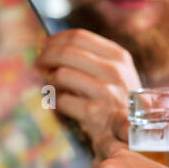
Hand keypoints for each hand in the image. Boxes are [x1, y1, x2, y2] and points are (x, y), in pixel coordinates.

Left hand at [34, 29, 140, 153]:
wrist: (131, 130)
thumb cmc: (116, 97)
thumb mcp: (114, 71)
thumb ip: (90, 56)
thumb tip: (48, 44)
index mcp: (118, 56)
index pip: (79, 36)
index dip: (56, 40)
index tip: (44, 46)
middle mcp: (114, 71)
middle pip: (67, 52)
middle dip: (46, 56)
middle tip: (38, 64)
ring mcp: (105, 92)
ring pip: (62, 74)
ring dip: (51, 80)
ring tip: (54, 86)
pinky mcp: (94, 113)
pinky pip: (61, 100)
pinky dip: (56, 101)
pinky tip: (61, 103)